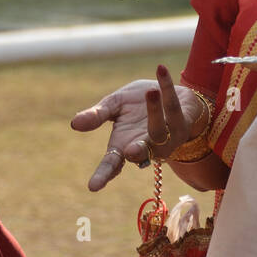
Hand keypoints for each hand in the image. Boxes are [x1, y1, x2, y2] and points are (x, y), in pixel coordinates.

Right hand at [70, 64, 205, 190]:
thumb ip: (97, 115)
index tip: (93, 186)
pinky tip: (161, 70)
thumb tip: (74, 123)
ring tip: (150, 92)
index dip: (103, 175)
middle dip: (138, 152)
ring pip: (160, 131)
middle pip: (141, 154)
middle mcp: (146, 147)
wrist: (167, 92)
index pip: (111, 165)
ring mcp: (166, 138)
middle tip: (130, 150)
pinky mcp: (182, 122)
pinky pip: (174, 106)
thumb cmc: (137, 104)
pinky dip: (167, 87)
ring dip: (155, 112)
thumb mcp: (114, 106)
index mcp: (124, 146)